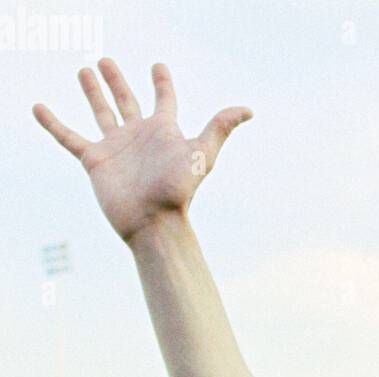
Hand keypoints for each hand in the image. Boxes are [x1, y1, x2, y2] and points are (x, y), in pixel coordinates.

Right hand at [33, 60, 251, 245]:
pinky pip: (69, 137)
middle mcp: (139, 137)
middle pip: (127, 101)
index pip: (164, 100)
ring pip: (101, 112)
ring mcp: (116, 147)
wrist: (154, 221)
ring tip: (84, 71)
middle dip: (117, 81)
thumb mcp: (201, 154)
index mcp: (163, 132)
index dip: (162, 83)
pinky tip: (39, 107)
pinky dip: (53, 123)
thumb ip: (220, 128)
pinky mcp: (94, 160)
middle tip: (106, 62)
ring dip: (93, 92)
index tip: (158, 67)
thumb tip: (248, 110)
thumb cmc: (178, 190)